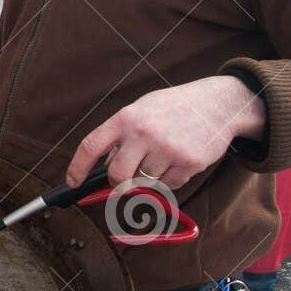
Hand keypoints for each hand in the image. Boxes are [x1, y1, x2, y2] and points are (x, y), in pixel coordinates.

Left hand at [66, 76, 266, 189]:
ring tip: (162, 156)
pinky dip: (170, 179)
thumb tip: (104, 170)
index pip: (90, 146)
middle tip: (126, 179)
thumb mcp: (141, 111)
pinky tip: (178, 158)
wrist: (218, 104)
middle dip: (118, 183)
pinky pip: (168, 186)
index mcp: (126, 118)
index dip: (77, 168)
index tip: (73, 183)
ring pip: (143, 183)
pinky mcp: (188, 163)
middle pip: (116, 176)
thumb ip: (121, 137)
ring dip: (148, 178)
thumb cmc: (173, 109)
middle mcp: (143, 133)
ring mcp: (167, 149)